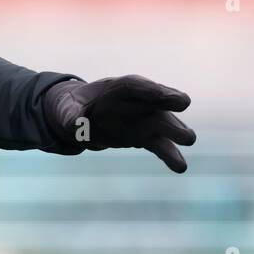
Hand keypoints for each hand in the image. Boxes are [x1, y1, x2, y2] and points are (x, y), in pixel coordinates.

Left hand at [44, 75, 195, 172]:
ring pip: (165, 125)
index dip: (148, 88)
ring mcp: (145, 120)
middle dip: (169, 100)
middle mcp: (138, 102)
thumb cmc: (74, 106)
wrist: (81, 118)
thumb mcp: (65, 108)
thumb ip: (70, 114)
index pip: (136, 86)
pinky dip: (170, 156)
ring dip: (176, 131)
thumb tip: (73, 125)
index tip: (160, 93)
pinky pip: (161, 147)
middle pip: (157, 101)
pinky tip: (181, 167)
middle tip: (183, 102)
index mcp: (118, 87)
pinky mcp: (146, 138)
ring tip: (188, 140)